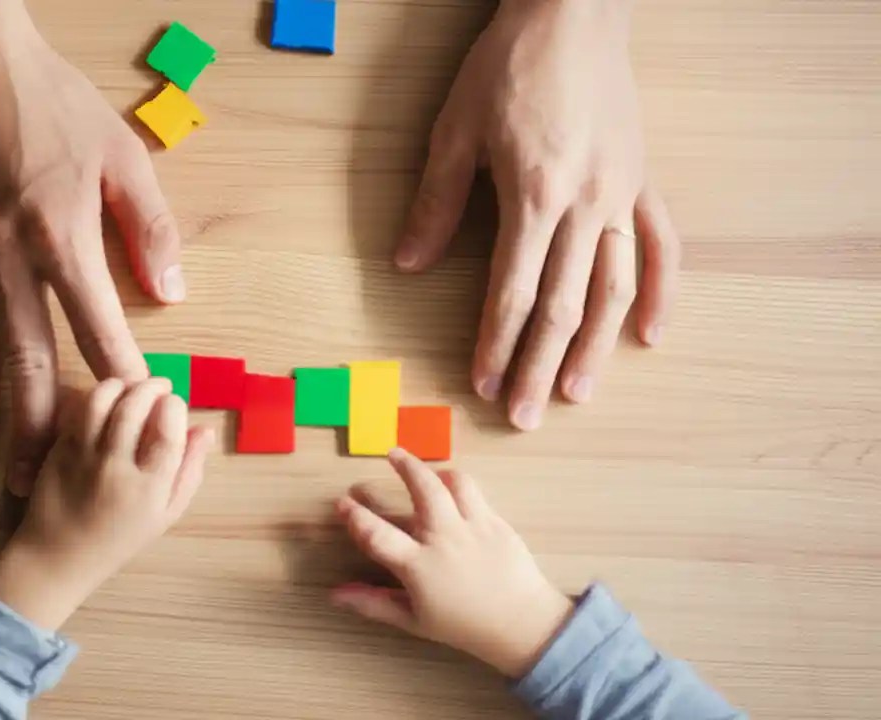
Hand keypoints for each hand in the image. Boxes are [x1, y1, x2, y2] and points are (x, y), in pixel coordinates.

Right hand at [0, 0, 185, 493]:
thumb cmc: (51, 103)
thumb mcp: (121, 153)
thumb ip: (149, 226)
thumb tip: (173, 291)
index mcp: (61, 236)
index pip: (95, 326)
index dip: (116, 376)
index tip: (128, 418)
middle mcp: (6, 256)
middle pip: (25, 358)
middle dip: (37, 425)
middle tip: (41, 479)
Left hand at [0, 378, 213, 629]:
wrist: (59, 558)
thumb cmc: (120, 539)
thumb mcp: (167, 513)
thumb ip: (189, 470)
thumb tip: (205, 429)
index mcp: (149, 488)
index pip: (168, 430)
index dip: (175, 406)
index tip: (175, 404)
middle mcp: (115, 468)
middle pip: (136, 407)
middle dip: (151, 386)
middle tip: (158, 387)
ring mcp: (82, 457)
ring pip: (102, 400)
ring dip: (120, 384)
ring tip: (130, 388)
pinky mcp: (56, 450)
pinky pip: (77, 411)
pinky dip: (94, 396)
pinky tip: (105, 401)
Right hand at [331, 449, 572, 678]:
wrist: (521, 624)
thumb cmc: (463, 626)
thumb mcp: (413, 620)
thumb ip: (373, 603)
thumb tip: (335, 595)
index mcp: (419, 566)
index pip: (377, 535)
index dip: (355, 517)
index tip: (343, 503)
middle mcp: (445, 540)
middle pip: (422, 489)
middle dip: (405, 466)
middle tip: (392, 453)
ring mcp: (474, 527)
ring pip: (453, 483)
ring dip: (435, 471)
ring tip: (425, 468)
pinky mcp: (496, 523)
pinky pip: (475, 493)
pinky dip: (458, 486)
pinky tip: (451, 489)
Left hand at [395, 0, 679, 429]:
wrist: (573, 12)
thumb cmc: (509, 66)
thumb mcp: (455, 130)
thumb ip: (436, 203)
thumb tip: (407, 264)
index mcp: (535, 196)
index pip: (513, 292)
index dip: (496, 344)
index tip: (482, 384)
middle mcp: (586, 205)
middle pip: (564, 305)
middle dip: (540, 366)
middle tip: (525, 416)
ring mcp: (621, 195)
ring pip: (613, 288)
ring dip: (595, 347)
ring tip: (578, 393)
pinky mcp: (642, 181)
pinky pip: (662, 245)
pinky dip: (660, 292)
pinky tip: (650, 335)